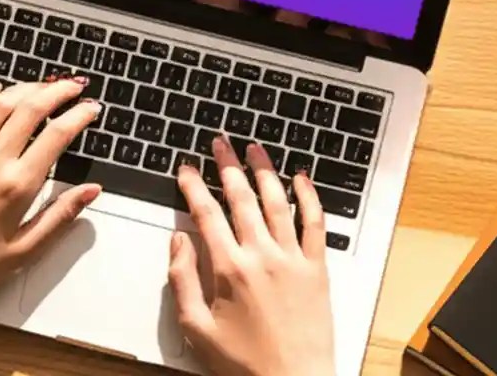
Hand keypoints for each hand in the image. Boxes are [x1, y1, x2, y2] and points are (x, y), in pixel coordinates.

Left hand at [0, 77, 102, 319]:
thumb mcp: (25, 250)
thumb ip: (60, 216)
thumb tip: (91, 191)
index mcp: (17, 186)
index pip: (57, 135)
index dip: (79, 114)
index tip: (90, 107)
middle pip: (31, 109)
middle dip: (58, 91)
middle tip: (73, 85)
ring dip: (24, 88)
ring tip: (41, 86)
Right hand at [170, 137, 334, 375]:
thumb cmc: (244, 365)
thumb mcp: (196, 329)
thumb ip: (182, 280)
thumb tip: (178, 241)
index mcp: (229, 269)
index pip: (206, 214)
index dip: (193, 186)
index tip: (186, 169)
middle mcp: (262, 256)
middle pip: (241, 198)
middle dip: (227, 166)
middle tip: (219, 143)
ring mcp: (293, 259)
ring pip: (277, 202)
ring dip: (264, 171)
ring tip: (254, 149)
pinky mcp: (318, 269)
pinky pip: (315, 224)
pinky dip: (309, 197)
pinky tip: (301, 178)